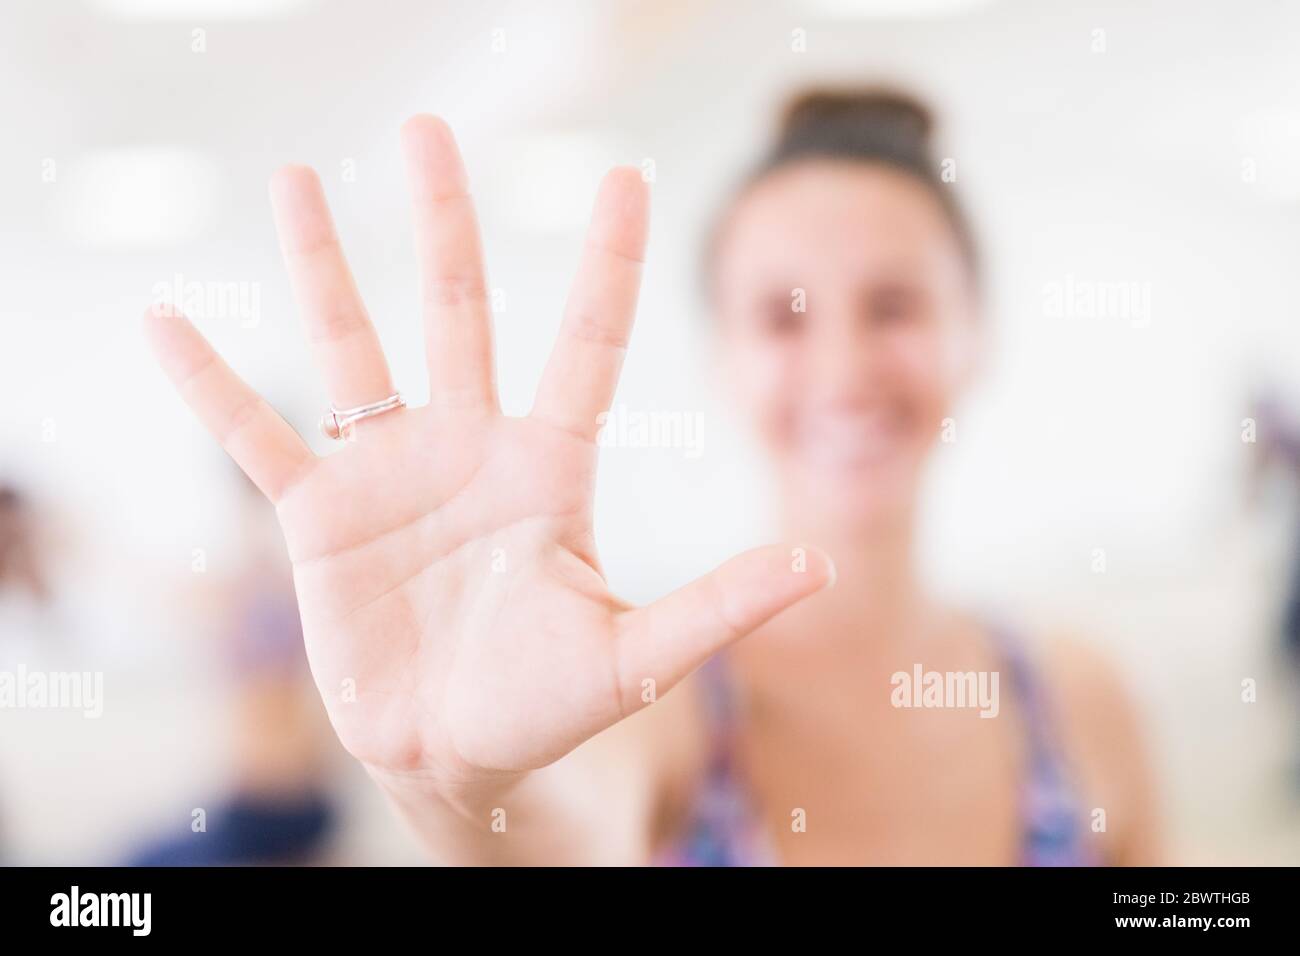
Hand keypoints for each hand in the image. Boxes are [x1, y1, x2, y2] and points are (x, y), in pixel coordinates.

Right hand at [144, 116, 832, 799]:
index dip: (607, 261)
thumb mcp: (636, 656)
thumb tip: (821, 568)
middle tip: (426, 131)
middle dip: (443, 218)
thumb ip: (718, 606)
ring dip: (322, 265)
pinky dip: (212, 385)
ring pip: (352, 347)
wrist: (453, 756)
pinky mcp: (317, 516)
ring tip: (292, 177)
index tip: (626, 175)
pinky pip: (255, 435)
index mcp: (548, 468)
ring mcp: (389, 473)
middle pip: (458, 308)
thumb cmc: (546, 706)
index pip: (586, 342)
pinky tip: (167, 321)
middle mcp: (468, 448)